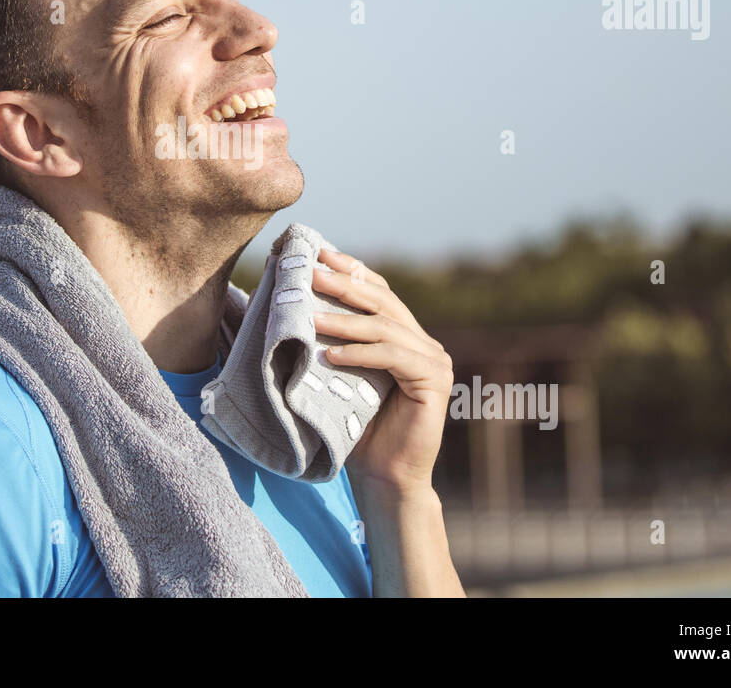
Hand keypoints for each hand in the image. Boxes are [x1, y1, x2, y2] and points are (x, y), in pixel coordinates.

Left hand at [311, 247, 453, 495]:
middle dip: (345, 284)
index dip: (351, 270)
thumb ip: (332, 342)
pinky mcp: (435, 381)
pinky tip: (331, 354)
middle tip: (311, 273)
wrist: (383, 477)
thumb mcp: (340, 375)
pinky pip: (393, 357)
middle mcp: (424, 343)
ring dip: (345, 321)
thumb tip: (295, 305)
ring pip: (385, 327)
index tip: (319, 253)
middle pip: (383, 301)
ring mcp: (434, 360)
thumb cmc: (356, 428)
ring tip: (310, 318)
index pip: (379, 292)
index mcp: (405, 336)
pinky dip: (360, 353)